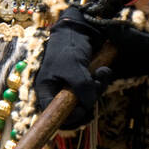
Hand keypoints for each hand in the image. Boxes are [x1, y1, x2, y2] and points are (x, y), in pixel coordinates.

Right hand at [34, 7, 106, 127]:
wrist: (78, 30)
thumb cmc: (68, 47)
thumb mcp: (73, 68)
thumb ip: (81, 88)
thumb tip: (90, 105)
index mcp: (46, 90)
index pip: (52, 114)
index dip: (68, 118)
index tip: (83, 111)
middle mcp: (57, 91)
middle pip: (73, 111)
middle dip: (89, 101)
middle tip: (96, 87)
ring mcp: (71, 87)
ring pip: (87, 101)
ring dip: (98, 88)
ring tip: (101, 73)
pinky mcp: (83, 81)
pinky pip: (94, 90)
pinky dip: (102, 82)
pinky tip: (103, 70)